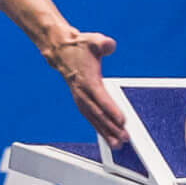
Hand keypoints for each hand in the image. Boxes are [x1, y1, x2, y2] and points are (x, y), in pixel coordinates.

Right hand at [46, 28, 127, 144]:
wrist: (61, 51)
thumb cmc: (79, 46)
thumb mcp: (92, 40)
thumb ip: (103, 43)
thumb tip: (109, 45)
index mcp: (87, 79)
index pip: (100, 97)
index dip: (111, 109)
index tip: (121, 120)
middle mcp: (82, 92)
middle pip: (98, 113)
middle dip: (111, 127)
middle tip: (124, 138)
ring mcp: (80, 98)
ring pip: (93, 119)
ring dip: (105, 133)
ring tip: (117, 145)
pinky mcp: (81, 102)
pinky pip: (91, 118)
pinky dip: (99, 129)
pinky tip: (108, 138)